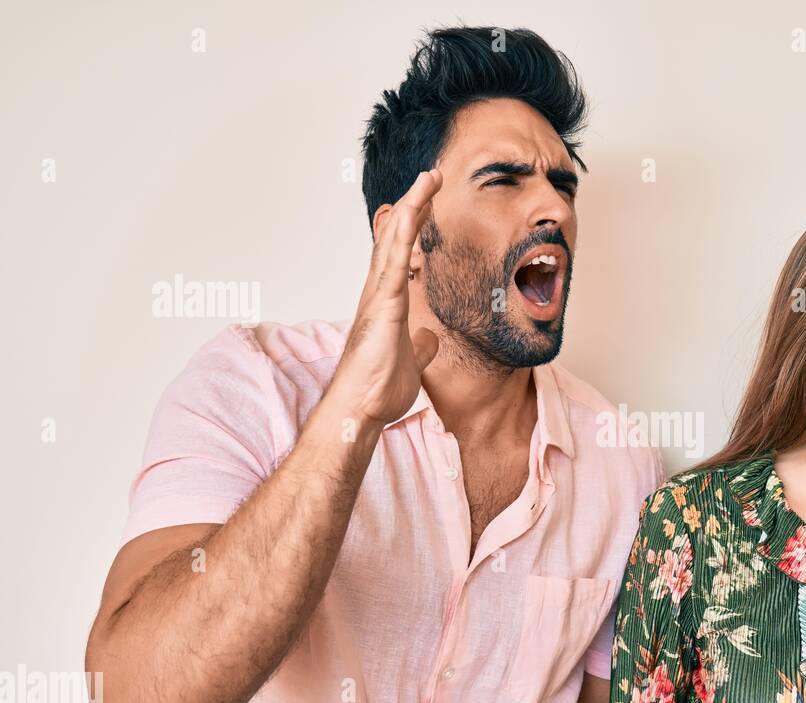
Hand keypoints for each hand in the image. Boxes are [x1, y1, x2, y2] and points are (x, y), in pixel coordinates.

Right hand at [328, 169, 442, 427]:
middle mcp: (378, 292)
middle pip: (396, 237)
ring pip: (395, 239)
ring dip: (413, 206)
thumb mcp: (412, 362)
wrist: (360, 409)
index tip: (428, 204)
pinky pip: (396, 260)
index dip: (414, 228)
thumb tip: (430, 337)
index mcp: (386, 303)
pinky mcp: (383, 304)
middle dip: (414, 205)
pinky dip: (404, 232)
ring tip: (431, 177)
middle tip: (432, 176)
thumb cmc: (378, 389)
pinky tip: (414, 208)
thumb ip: (420, 346)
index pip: (401, 255)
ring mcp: (378, 295)